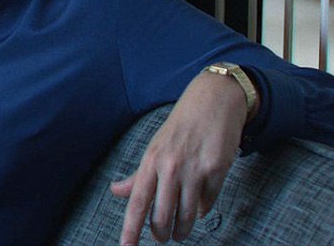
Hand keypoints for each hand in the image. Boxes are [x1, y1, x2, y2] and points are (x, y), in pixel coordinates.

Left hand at [109, 71, 249, 244]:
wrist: (213, 101)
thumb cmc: (181, 126)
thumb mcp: (155, 147)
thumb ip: (138, 175)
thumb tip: (116, 191)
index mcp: (151, 160)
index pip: (137, 201)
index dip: (131, 228)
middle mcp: (170, 166)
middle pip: (163, 216)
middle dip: (161, 233)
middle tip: (161, 237)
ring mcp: (194, 169)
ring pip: (187, 216)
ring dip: (183, 229)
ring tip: (180, 232)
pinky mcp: (217, 170)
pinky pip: (208, 203)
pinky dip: (203, 209)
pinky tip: (199, 205)